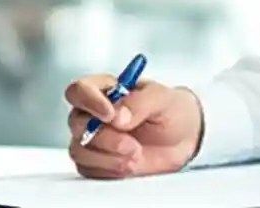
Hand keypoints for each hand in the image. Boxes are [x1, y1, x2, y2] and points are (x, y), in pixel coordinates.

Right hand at [64, 75, 202, 179]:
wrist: (183, 139)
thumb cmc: (171, 111)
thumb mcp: (162, 99)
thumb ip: (140, 102)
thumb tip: (117, 116)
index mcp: (105, 90)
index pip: (79, 90)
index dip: (89, 102)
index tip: (110, 114)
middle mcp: (93, 113)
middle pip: (76, 123)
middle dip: (105, 137)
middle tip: (132, 145)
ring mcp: (93, 139)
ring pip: (79, 149)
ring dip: (108, 157)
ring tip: (136, 155)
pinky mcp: (97, 162)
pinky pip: (87, 169)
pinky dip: (109, 169)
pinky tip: (129, 164)